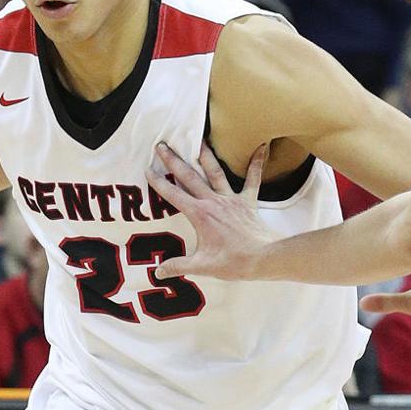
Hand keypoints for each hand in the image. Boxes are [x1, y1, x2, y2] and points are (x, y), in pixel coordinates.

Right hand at [145, 141, 273, 280]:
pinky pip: (252, 180)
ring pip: (215, 171)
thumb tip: (158, 271)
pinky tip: (262, 147)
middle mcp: (213, 201)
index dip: (159, 183)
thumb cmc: (233, 261)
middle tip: (163, 145)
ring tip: (199, 138)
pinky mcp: (247, 202)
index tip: (147, 170)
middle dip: (174, 160)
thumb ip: (178, 266)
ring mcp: (231, 199)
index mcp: (199, 214)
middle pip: (190, 176)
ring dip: (206, 154)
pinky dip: (256, 164)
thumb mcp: (202, 266)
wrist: (263, 257)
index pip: (173, 195)